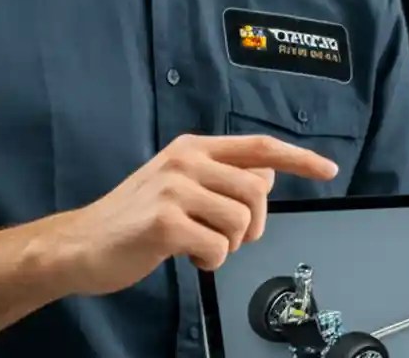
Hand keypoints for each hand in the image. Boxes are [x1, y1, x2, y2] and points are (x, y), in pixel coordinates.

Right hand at [46, 134, 338, 295]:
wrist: (80, 244)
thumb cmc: (134, 218)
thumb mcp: (180, 186)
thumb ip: (222, 178)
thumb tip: (266, 177)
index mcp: (193, 149)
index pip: (259, 148)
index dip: (298, 159)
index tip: (328, 169)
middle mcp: (186, 162)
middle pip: (257, 191)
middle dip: (254, 224)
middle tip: (229, 238)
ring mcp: (175, 190)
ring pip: (241, 221)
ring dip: (228, 245)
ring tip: (199, 245)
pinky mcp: (165, 222)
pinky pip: (218, 247)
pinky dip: (210, 261)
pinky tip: (187, 256)